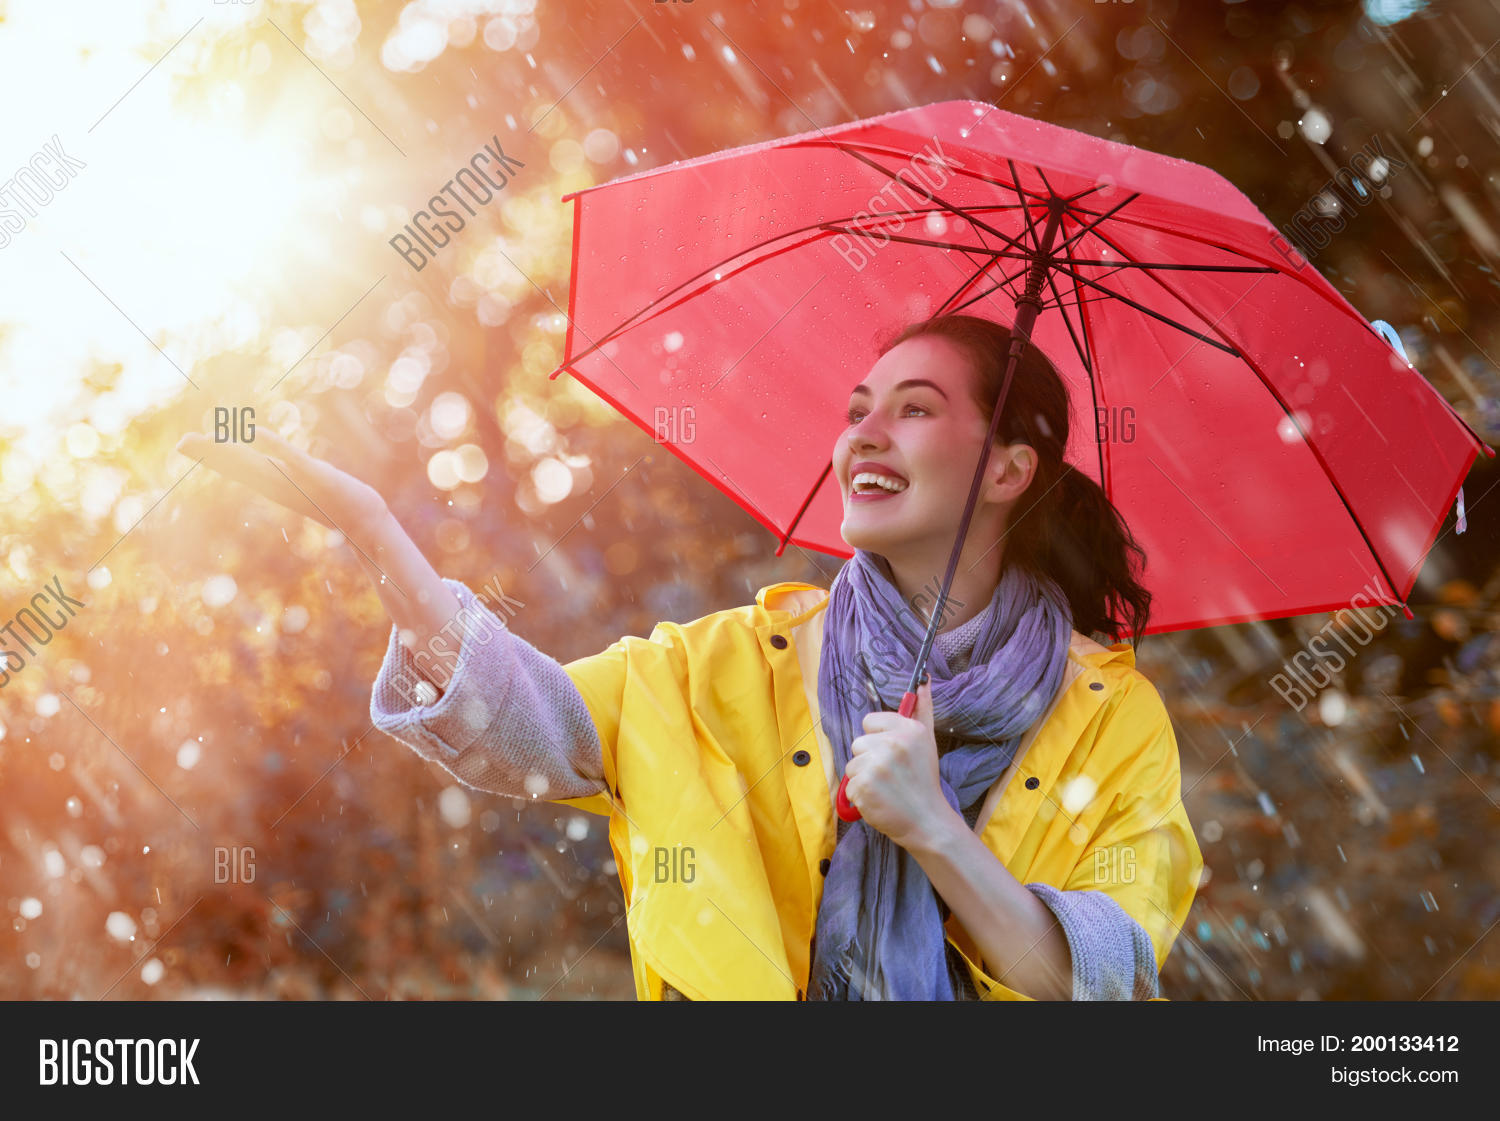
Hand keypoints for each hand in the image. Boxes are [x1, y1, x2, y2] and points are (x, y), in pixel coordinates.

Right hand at [176, 427, 387, 538]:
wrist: (362, 518)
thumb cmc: (332, 499)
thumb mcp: (301, 483)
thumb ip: (284, 472)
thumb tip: (269, 461)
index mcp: (272, 483)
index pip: (235, 465)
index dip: (210, 455)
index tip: (182, 444)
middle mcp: (279, 484)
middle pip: (239, 465)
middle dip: (211, 453)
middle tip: (181, 442)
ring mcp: (296, 481)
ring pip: (258, 464)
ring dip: (233, 451)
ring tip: (207, 438)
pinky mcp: (317, 475)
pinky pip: (294, 459)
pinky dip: (276, 446)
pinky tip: (256, 433)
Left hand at [841, 678, 956, 850]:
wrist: (926, 821)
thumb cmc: (923, 780)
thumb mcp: (927, 740)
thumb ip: (923, 708)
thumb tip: (924, 680)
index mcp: (908, 729)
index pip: (870, 721)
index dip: (877, 738)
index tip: (891, 753)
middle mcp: (892, 744)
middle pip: (858, 743)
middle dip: (869, 759)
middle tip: (890, 774)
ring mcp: (876, 766)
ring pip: (852, 765)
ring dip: (864, 778)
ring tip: (885, 788)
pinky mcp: (863, 787)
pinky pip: (849, 785)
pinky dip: (860, 796)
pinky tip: (879, 800)